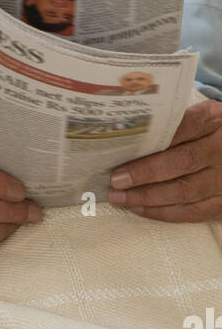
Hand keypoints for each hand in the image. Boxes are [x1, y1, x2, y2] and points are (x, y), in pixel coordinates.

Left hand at [107, 99, 221, 221]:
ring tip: (120, 198)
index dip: (151, 143)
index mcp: (214, 120)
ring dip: (148, 197)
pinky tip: (141, 208)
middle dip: (145, 173)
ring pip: (185, 192)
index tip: (121, 154)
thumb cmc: (208, 130)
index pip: (179, 129)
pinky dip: (164, 212)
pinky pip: (194, 212)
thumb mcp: (199, 115)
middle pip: (182, 162)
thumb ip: (171, 122)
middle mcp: (221, 149)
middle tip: (116, 180)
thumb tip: (126, 136)